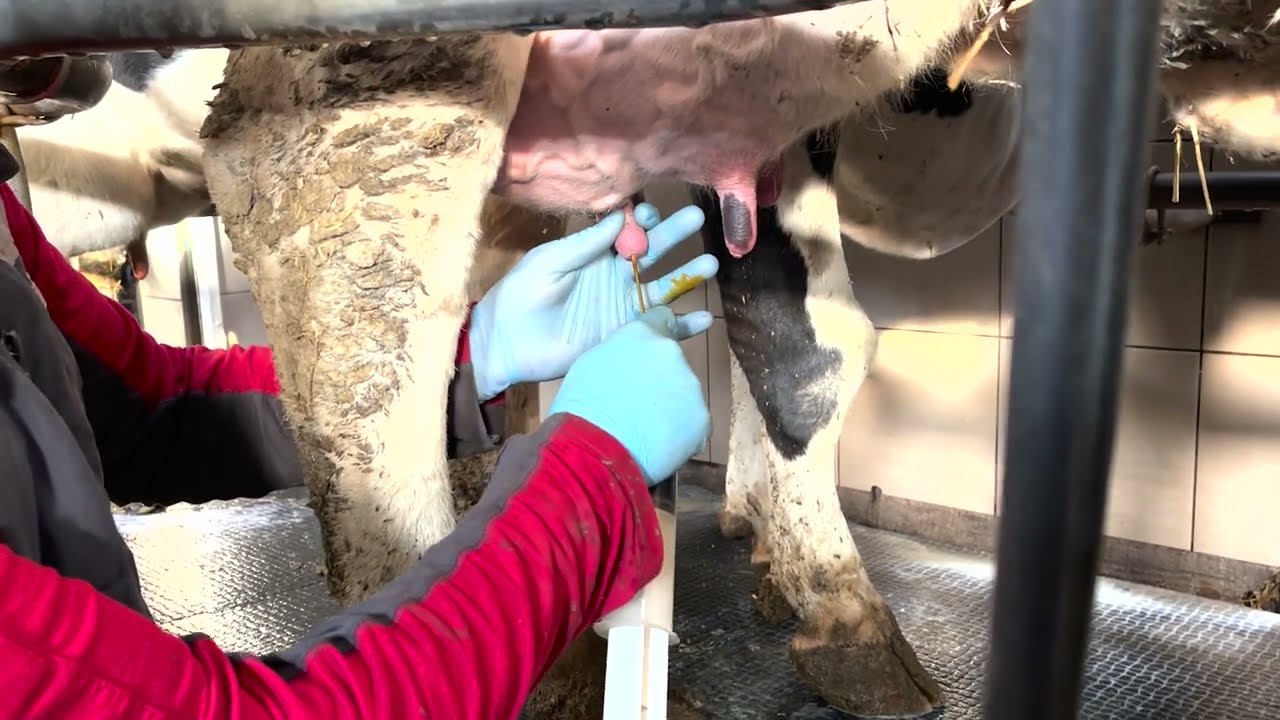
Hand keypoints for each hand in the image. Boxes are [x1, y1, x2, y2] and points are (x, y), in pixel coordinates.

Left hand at [469, 203, 715, 400]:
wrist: (507, 343)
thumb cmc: (521, 294)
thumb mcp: (549, 261)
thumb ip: (584, 244)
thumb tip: (621, 218)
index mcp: (595, 253)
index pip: (628, 230)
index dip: (642, 220)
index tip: (651, 214)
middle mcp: (614, 276)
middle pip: (653, 252)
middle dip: (675, 235)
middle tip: (697, 219)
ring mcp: (622, 306)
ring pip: (663, 287)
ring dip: (687, 276)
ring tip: (710, 264)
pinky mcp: (624, 335)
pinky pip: (659, 328)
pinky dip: (682, 326)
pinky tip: (704, 319)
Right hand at [549, 307, 710, 484]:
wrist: (592, 451)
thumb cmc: (580, 407)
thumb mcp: (593, 362)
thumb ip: (621, 352)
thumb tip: (633, 360)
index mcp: (642, 334)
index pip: (662, 320)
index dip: (655, 338)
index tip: (651, 352)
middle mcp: (672, 353)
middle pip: (672, 362)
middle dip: (659, 379)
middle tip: (634, 403)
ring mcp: (690, 387)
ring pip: (683, 394)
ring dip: (669, 407)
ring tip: (642, 428)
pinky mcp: (702, 419)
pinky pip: (692, 424)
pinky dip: (679, 434)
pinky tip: (656, 444)